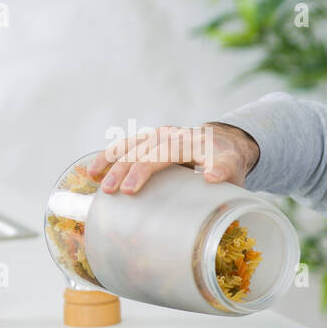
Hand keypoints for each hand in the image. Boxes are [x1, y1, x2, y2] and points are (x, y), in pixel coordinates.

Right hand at [85, 123, 259, 194]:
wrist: (224, 142)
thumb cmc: (228, 161)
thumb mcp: (233, 167)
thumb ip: (225, 172)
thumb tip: (210, 177)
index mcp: (191, 142)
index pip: (163, 154)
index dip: (144, 171)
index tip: (131, 191)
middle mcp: (172, 135)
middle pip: (142, 150)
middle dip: (124, 170)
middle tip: (111, 192)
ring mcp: (159, 135)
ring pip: (130, 145)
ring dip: (111, 161)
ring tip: (93, 178)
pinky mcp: (150, 139)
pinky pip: (127, 145)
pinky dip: (110, 155)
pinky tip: (93, 170)